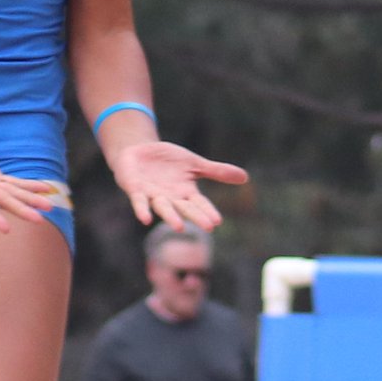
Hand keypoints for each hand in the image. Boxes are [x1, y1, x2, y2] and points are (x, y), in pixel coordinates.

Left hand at [111, 141, 248, 230]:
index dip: (207, 211)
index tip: (217, 221)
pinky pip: (139, 202)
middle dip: (195, 217)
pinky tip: (145, 219)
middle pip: (184, 208)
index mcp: (185, 191)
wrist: (138, 152)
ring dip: (171, 217)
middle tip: (208, 227)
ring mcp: (153, 195)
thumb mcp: (194, 163)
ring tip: (180, 228)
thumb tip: (245, 178)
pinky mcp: (136, 190)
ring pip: (163, 208)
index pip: (199, 203)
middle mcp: (170, 197)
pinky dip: (142, 210)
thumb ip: (217, 172)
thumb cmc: (167, 162)